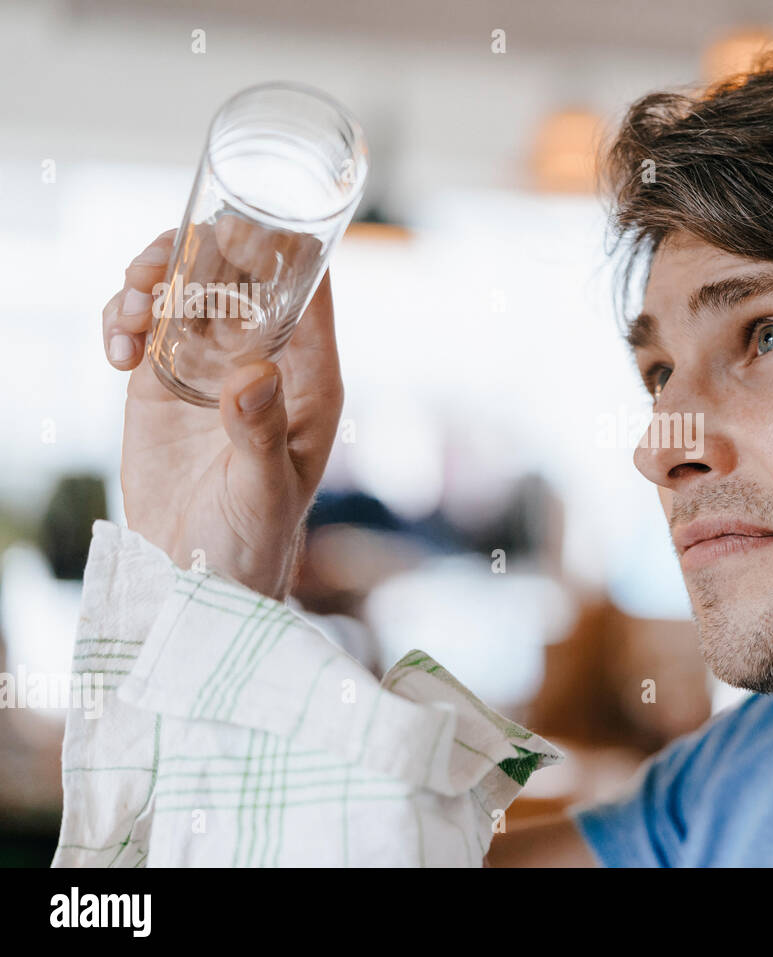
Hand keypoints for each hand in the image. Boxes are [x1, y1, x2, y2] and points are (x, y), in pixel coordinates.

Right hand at [102, 229, 342, 598]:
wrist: (197, 578)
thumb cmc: (254, 541)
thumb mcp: (264, 490)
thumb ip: (259, 433)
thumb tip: (255, 374)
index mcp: (310, 376)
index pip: (308, 287)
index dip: (279, 244)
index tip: (236, 228)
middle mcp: (265, 360)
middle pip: (240, 271)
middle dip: (200, 252)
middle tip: (158, 270)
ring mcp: (211, 366)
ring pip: (187, 287)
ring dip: (154, 279)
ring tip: (131, 312)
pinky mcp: (162, 382)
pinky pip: (145, 323)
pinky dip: (124, 318)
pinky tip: (116, 350)